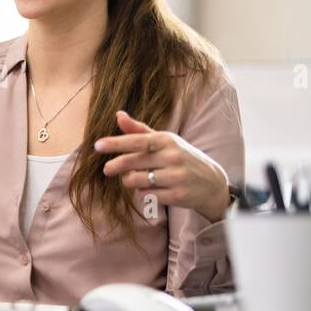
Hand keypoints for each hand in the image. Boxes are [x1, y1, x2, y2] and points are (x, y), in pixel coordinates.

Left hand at [95, 110, 230, 221]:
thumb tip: (118, 115)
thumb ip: (139, 131)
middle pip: (133, 162)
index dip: (116, 143)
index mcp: (167, 140)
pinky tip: (152, 190)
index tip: (97, 146)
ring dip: (130, 181)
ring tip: (135, 179)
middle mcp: (173, 157)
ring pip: (137, 181)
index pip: (137, 141)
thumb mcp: (165, 141)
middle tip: (107, 169)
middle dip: (115, 166)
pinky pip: (148, 195)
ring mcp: (176, 177)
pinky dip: (144, 193)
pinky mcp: (178, 196)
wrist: (213, 183)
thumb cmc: (182, 158)